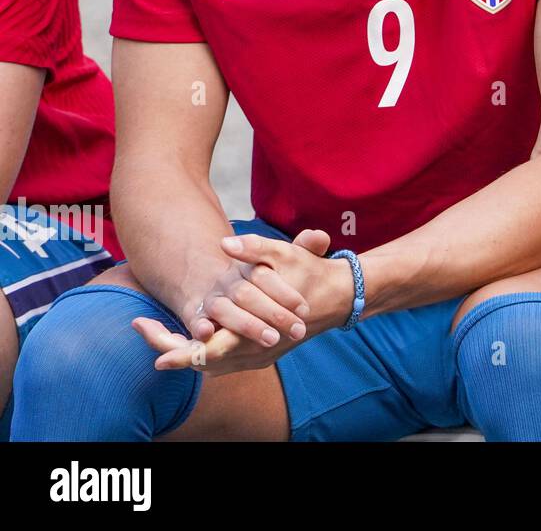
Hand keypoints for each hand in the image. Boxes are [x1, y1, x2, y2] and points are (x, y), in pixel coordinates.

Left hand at [134, 229, 352, 375]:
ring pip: (207, 362)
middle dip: (168, 347)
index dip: (181, 354)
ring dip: (180, 348)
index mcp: (255, 333)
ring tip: (148, 328)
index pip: (210, 353)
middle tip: (138, 327)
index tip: (155, 356)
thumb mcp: (285, 254)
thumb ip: (254, 249)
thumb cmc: (308, 273)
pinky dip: (197, 350)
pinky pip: (219, 359)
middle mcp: (252, 352)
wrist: (338, 297)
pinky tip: (177, 334)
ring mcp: (254, 356)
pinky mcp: (256, 355)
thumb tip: (224, 242)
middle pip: (200, 362)